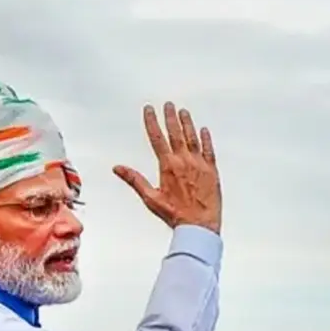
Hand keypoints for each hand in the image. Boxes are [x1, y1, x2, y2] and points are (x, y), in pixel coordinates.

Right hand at [114, 102, 221, 233]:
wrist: (200, 225)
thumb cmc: (175, 215)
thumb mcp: (151, 198)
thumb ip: (135, 180)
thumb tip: (117, 168)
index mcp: (168, 166)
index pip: (157, 138)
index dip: (152, 122)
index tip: (149, 109)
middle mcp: (184, 161)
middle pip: (175, 133)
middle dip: (170, 117)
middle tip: (168, 104)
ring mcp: (200, 165)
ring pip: (193, 138)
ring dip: (187, 124)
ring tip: (183, 112)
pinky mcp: (212, 171)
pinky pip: (209, 150)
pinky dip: (206, 139)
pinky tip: (204, 130)